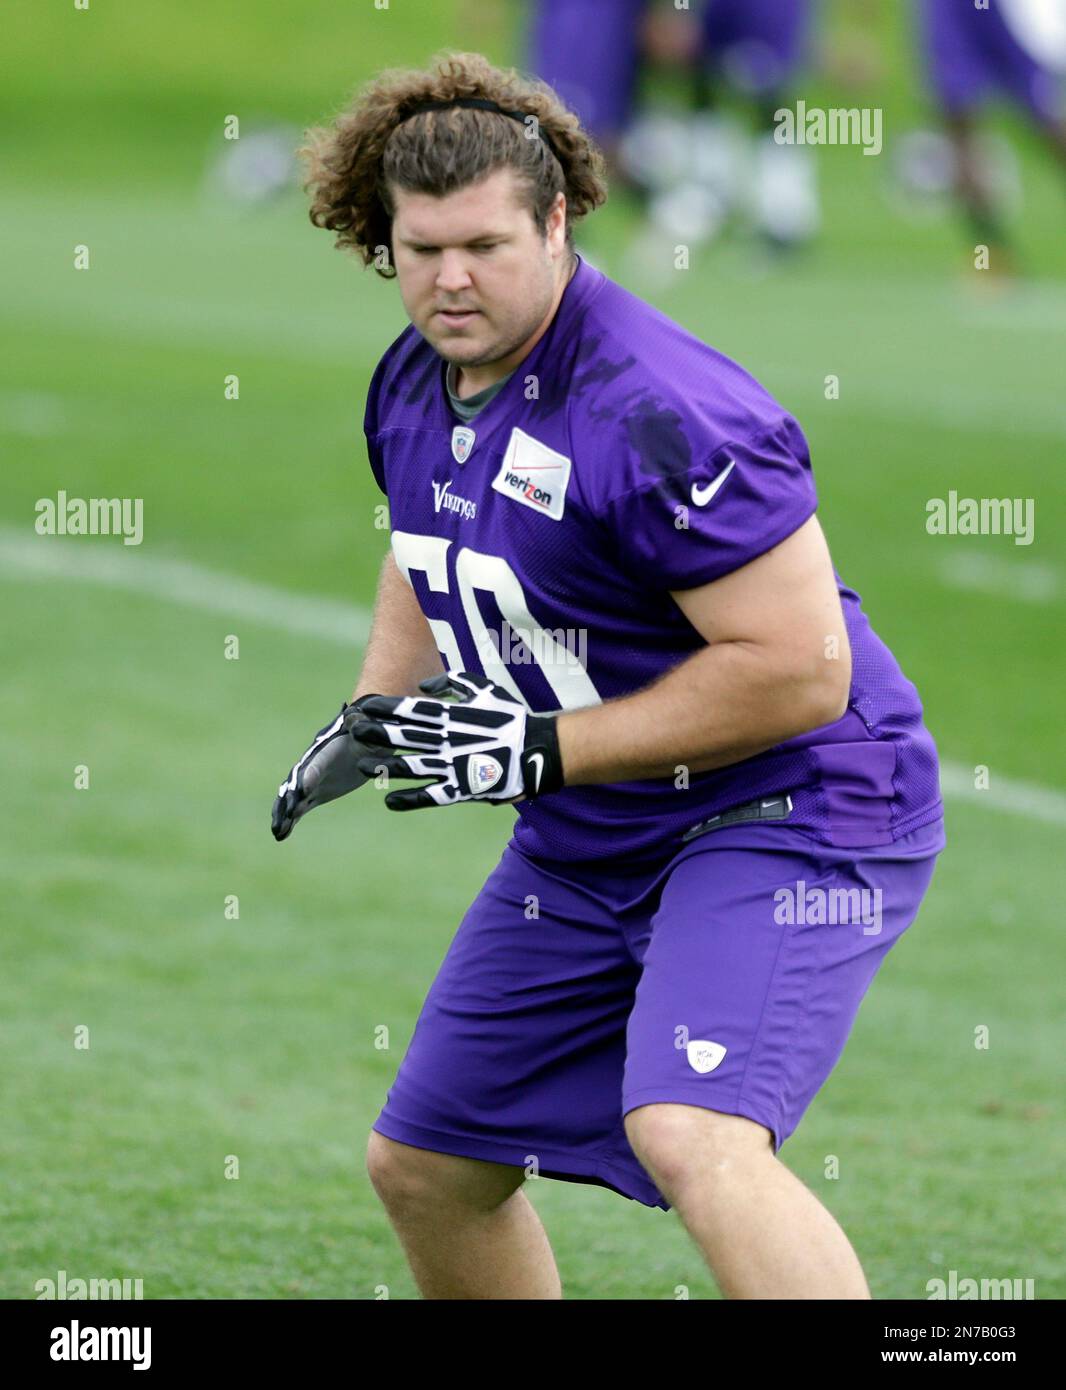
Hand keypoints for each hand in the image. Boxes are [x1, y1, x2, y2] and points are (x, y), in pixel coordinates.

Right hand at [271, 696, 379, 840]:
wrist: (360, 741)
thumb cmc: (364, 735)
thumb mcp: (365, 731)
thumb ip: (358, 725)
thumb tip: (354, 715)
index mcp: (324, 753)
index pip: (314, 765)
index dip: (309, 777)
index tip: (305, 791)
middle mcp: (312, 768)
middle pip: (296, 785)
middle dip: (289, 800)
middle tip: (285, 817)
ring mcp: (312, 782)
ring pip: (292, 799)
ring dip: (284, 814)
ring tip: (277, 832)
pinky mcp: (315, 794)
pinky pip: (299, 808)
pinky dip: (290, 821)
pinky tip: (281, 836)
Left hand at [345, 671, 563, 811]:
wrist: (538, 750)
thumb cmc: (511, 717)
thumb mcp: (484, 689)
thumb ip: (452, 684)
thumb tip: (424, 685)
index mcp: (452, 716)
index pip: (409, 710)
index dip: (384, 709)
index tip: (363, 707)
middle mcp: (447, 740)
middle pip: (403, 737)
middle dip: (376, 733)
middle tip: (354, 732)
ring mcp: (453, 766)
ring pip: (411, 767)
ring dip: (385, 767)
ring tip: (364, 766)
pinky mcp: (462, 789)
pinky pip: (431, 795)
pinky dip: (409, 799)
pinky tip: (390, 800)